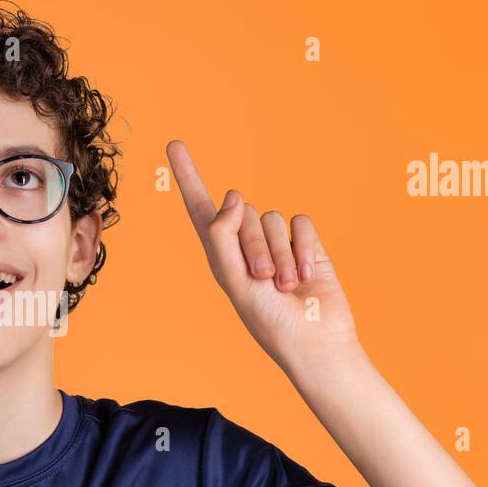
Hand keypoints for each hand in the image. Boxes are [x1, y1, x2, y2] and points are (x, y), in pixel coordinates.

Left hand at [166, 140, 362, 376]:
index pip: (200, 209)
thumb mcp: (235, 282)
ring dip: (280, 254)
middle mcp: (246, 244)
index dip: (188, 177)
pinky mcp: (306, 243)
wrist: (313, 341)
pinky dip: (304, 249)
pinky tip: (307, 277)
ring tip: (285, 286)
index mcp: (220, 254)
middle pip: (244, 214)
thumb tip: (233, 196)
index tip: (174, 145)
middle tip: (264, 280)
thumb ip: (224, 237)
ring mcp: (277, 242)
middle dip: (255, 247)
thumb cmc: (269, 321)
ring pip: (272, 218)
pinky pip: (301, 223)